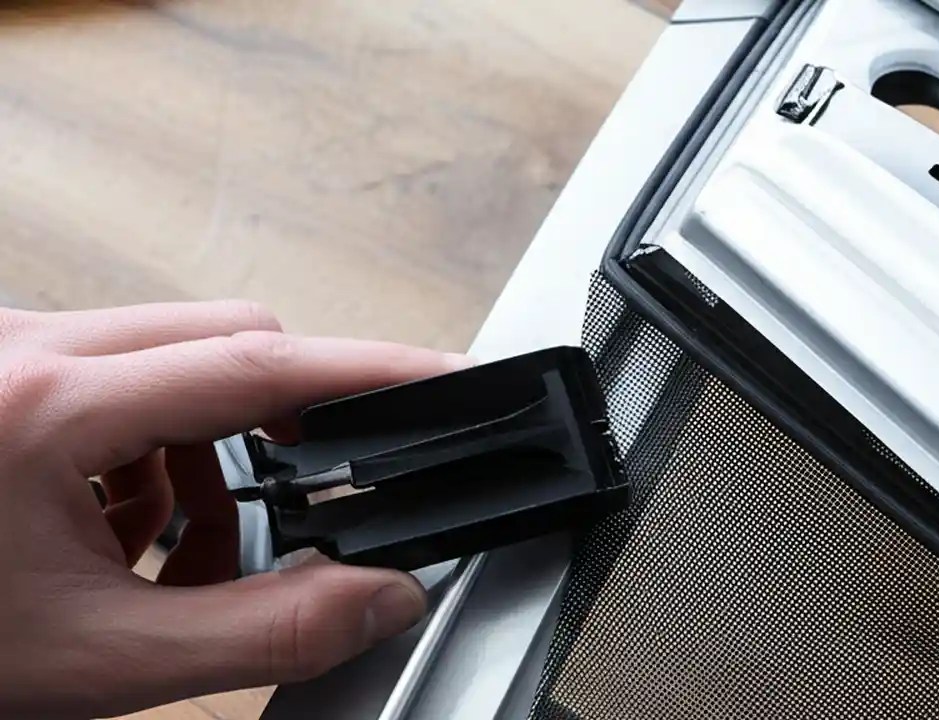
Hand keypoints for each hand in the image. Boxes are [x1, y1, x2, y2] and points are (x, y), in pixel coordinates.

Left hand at [0, 301, 472, 718]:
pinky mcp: (3, 364)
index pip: (258, 363)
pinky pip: (122, 370)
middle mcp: (24, 350)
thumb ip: (264, 631)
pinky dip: (153, 449)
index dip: (372, 369)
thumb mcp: (98, 658)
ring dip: (210, 451)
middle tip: (300, 500)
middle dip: (282, 425)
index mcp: (46, 409)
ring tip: (177, 551)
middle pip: (229, 338)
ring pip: (178, 354)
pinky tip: (119, 529)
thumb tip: (380, 598)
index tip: (445, 375)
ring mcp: (8, 348)